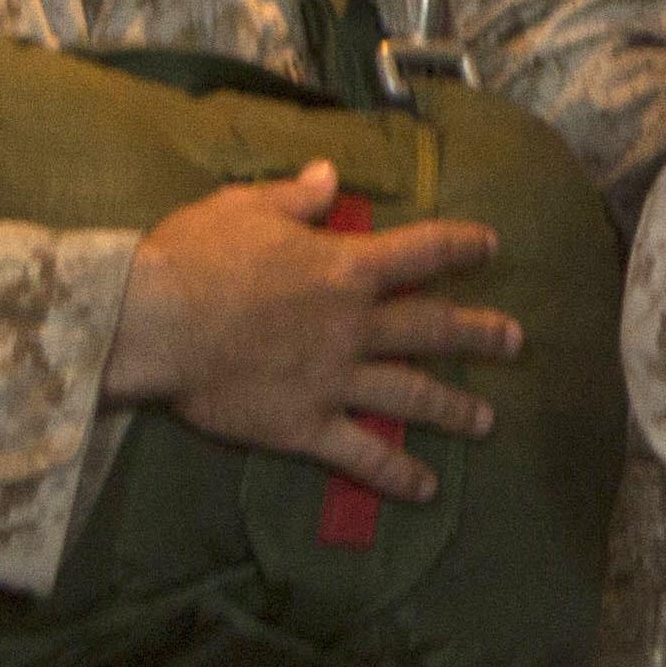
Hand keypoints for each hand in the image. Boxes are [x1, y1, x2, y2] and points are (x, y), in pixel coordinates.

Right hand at [104, 160, 516, 499]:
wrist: (150, 322)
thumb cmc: (191, 257)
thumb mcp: (241, 207)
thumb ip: (294, 197)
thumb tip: (331, 177)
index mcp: (344, 268)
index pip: (422, 251)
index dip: (461, 246)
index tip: (490, 246)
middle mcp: (353, 325)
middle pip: (433, 328)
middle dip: (479, 333)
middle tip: (516, 341)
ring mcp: (335, 378)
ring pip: (412, 393)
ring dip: (454, 407)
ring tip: (487, 421)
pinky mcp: (306, 424)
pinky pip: (363, 453)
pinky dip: (397, 473)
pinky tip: (426, 490)